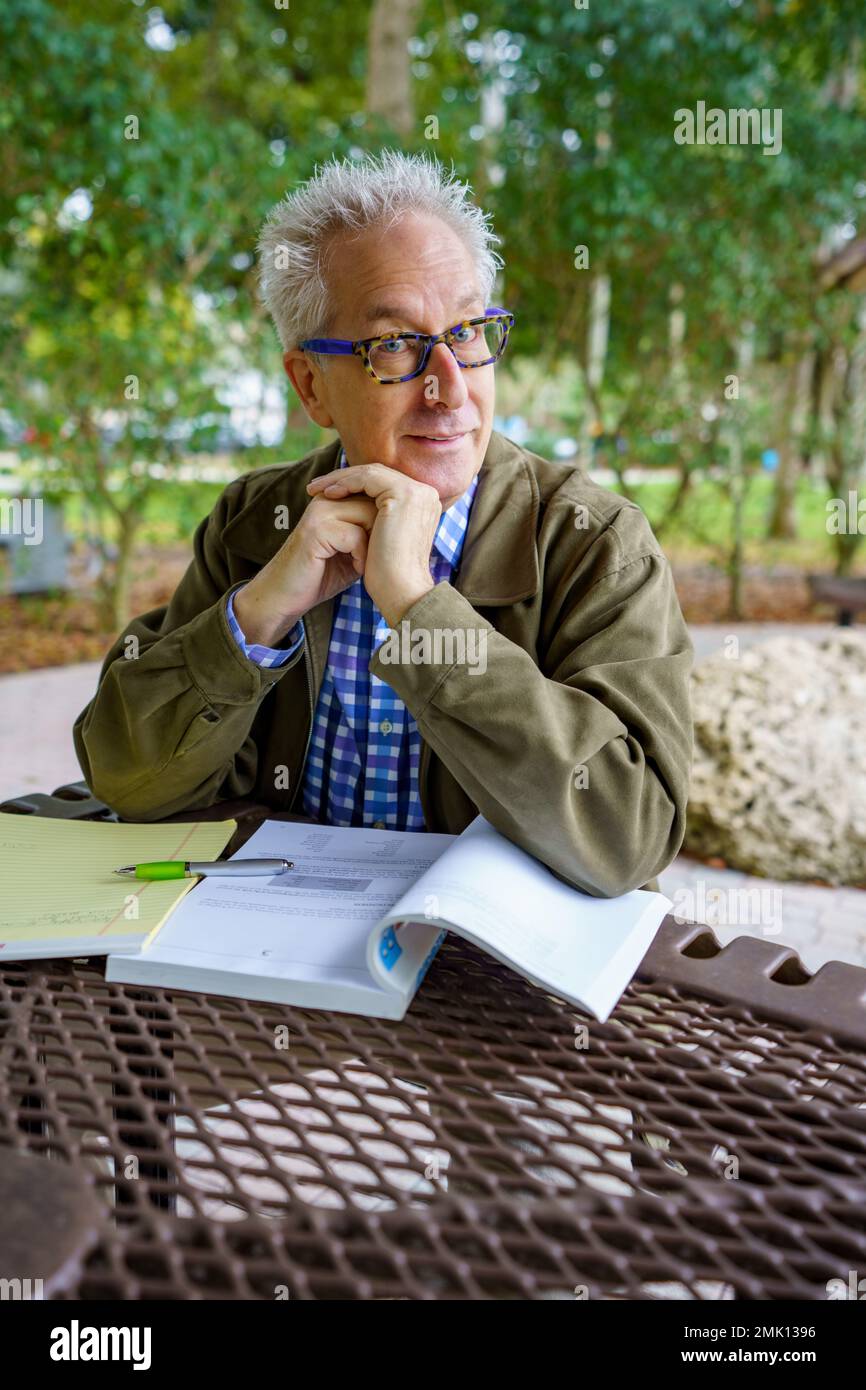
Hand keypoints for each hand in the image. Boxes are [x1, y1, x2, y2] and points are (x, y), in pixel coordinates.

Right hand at [232, 493, 376, 645]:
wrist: (285, 595)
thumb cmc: (322, 574)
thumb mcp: (354, 549)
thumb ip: (374, 531)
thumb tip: (409, 523)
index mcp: (336, 499)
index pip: (377, 493)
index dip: (390, 521)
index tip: (388, 547)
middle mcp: (327, 500)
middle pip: (377, 501)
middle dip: (385, 532)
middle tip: (378, 557)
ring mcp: (320, 513)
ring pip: (369, 515)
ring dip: (374, 544)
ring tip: (365, 564)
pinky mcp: (316, 530)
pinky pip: (356, 535)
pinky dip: (362, 556)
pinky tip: (357, 569)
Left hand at [307, 463, 440, 625]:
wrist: (400, 591)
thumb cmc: (388, 573)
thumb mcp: (383, 537)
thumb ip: (377, 517)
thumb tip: (353, 505)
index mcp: (423, 503)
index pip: (383, 483)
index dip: (354, 484)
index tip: (328, 491)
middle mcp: (425, 493)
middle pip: (377, 475)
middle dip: (344, 478)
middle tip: (316, 487)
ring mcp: (417, 491)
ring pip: (371, 473)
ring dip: (341, 479)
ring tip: (316, 490)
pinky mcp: (404, 494)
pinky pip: (368, 479)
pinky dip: (346, 483)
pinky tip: (328, 494)